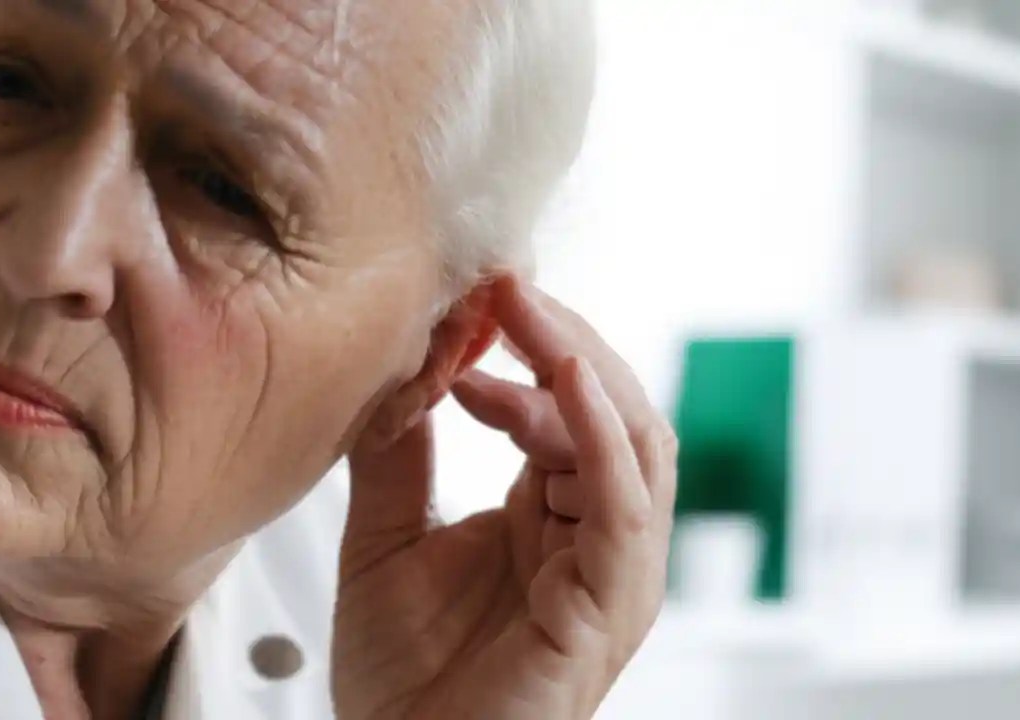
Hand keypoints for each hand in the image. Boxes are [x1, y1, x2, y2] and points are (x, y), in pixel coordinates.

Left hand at [332, 277, 676, 719]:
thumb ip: (399, 453)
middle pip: (610, 406)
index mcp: (551, 514)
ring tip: (523, 314)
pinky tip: (562, 379)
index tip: (470, 295)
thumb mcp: (386, 537)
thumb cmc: (403, 684)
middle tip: (502, 285)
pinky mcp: (611, 604)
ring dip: (579, 366)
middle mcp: (593, 533)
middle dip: (559, 337)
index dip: (524, 344)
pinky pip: (624, 505)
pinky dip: (599, 435)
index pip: (563, 404)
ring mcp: (611, 568)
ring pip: (633, 440)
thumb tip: (404, 362)